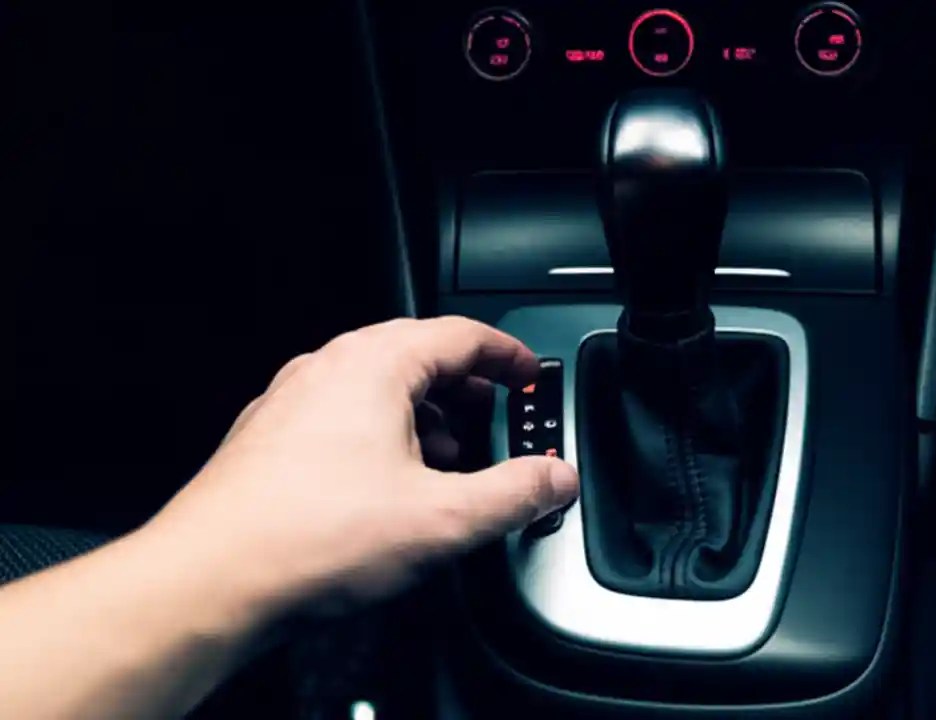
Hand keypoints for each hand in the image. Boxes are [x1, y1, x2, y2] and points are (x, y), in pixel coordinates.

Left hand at [140, 316, 578, 621]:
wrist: (209, 578)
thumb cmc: (306, 537)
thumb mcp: (444, 518)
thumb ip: (515, 493)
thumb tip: (554, 478)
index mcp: (373, 365)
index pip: (459, 333)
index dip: (507, 353)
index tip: (528, 374)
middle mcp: (326, 370)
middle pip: (415, 353)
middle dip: (465, 385)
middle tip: (496, 412)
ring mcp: (290, 402)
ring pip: (374, 386)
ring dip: (422, 412)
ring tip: (447, 456)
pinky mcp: (268, 439)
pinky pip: (340, 416)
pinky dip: (380, 434)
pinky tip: (389, 486)